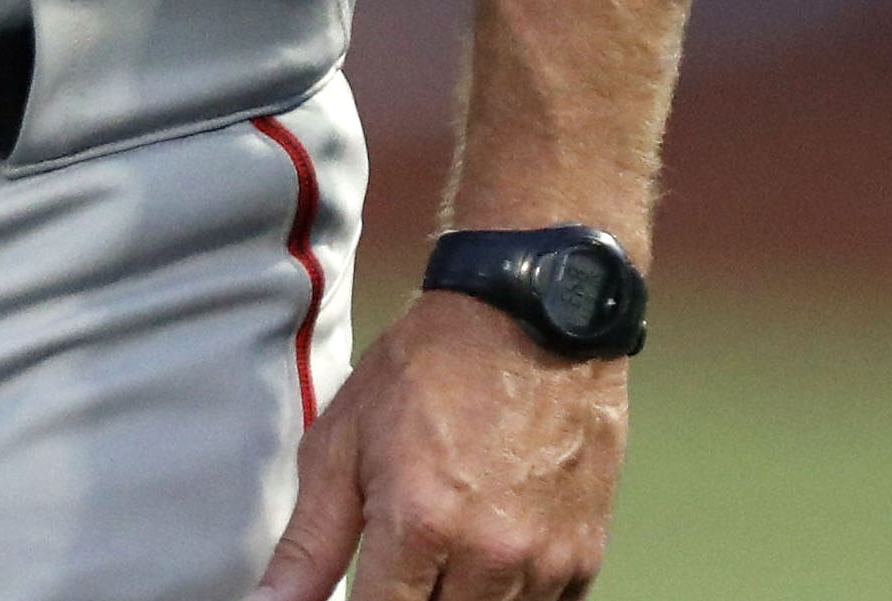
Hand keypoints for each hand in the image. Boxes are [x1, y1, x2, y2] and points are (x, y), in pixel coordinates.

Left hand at [250, 291, 629, 600]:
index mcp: (419, 524)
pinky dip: (507, 597)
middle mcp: (488, 555)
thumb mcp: (342, 444)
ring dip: (455, 599)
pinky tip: (484, 559)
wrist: (529, 319)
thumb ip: (308, 543)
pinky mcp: (583, 558)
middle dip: (409, 599)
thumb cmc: (427, 370)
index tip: (357, 586)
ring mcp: (544, 561)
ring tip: (440, 550)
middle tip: (398, 559)